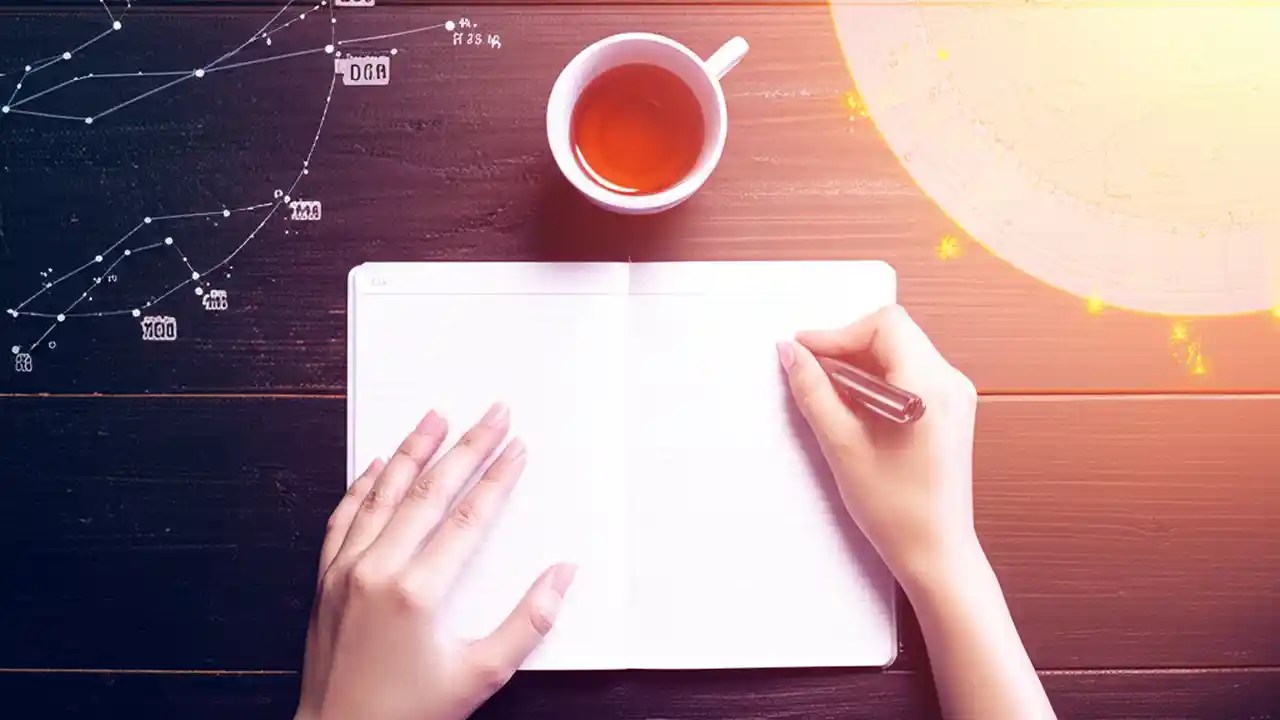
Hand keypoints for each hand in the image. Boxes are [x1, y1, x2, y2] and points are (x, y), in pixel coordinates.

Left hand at [296, 404, 576, 719]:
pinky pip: (344, 517)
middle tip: (491, 414)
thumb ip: (528, 623)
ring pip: (382, 494)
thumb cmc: (408, 714)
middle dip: (466, 448)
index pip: (468, 518)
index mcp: (416, 592)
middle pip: (430, 492)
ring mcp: (346, 570)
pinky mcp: (326, 579)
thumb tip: (562, 576)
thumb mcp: (481, 676)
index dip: (497, 478)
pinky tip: (377, 465)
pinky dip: (362, 486)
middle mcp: (377, 570)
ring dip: (412, 451)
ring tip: (435, 417)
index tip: (516, 449)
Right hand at [778, 304, 978, 592]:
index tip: (805, 354)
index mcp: (929, 387)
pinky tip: (856, 409)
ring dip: (861, 364)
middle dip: (847, 347)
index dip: (838, 333)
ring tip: (832, 397)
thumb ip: (814, 392)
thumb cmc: (895, 509)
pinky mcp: (951, 409)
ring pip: (900, 351)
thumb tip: (791, 353)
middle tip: (813, 374)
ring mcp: (955, 395)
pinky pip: (910, 373)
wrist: (936, 551)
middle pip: (892, 333)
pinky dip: (878, 380)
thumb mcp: (842, 446)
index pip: (884, 324)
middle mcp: (950, 383)